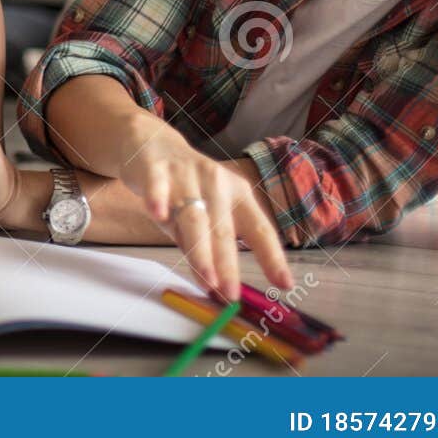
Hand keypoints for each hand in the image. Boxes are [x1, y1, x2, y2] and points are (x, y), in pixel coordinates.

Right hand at [113, 116, 293, 301]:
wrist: (153, 144)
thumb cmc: (185, 187)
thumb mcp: (203, 214)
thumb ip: (206, 245)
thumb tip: (213, 287)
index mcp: (238, 194)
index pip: (260, 229)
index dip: (273, 257)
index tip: (284, 284)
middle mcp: (217, 183)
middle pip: (224, 229)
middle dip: (228, 264)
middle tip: (230, 294)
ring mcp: (186, 175)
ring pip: (194, 216)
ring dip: (200, 249)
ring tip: (206, 278)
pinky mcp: (156, 169)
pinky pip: (158, 186)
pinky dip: (158, 199)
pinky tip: (159, 214)